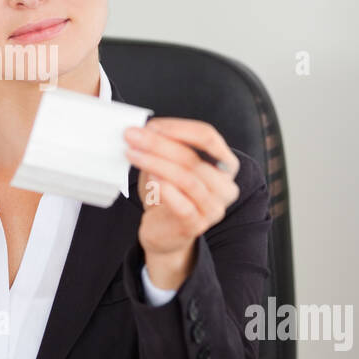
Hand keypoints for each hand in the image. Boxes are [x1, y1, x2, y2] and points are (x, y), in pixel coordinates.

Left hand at [123, 118, 240, 284]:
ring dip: (156, 163)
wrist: (165, 233)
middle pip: (194, 158)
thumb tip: (143, 130)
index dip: (179, 128)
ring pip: (187, 179)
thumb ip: (163, 147)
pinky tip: (150, 177)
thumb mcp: (168, 165)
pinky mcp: (197, 226)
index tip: (151, 125)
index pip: (208, 137)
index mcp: (225, 164)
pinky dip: (165, 189)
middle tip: (133, 136)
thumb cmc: (168, 194)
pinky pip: (183, 205)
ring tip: (133, 154)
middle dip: (159, 144)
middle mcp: (225, 186)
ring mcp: (213, 208)